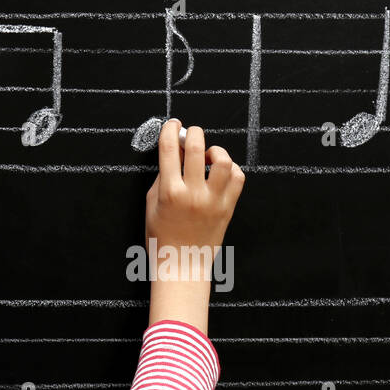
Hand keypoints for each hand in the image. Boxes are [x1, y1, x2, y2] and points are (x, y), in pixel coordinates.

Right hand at [144, 119, 244, 263]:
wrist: (182, 264)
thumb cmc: (163, 238)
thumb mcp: (152, 205)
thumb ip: (162, 178)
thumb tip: (173, 154)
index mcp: (169, 192)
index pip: (168, 149)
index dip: (170, 129)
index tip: (173, 124)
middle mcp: (192, 194)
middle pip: (196, 147)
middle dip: (193, 132)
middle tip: (191, 134)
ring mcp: (212, 201)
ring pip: (222, 161)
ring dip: (215, 151)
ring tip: (208, 156)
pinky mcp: (228, 208)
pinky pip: (238, 178)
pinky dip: (231, 169)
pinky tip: (221, 172)